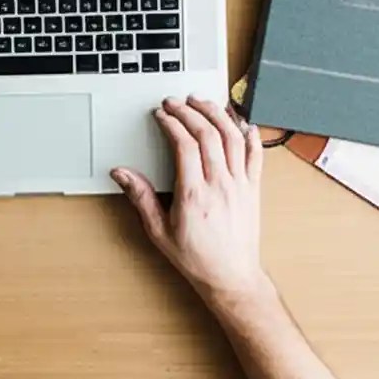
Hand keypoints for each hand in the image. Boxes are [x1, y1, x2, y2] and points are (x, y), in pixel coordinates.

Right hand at [112, 96, 269, 312]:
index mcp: (194, 195)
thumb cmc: (197, 258)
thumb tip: (122, 174)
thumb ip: (141, 198)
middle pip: (208, 134)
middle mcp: (220, 185)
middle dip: (190, 111)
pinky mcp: (254, 188)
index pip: (184, 145)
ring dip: (217, 114)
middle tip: (176, 102)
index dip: (172, 123)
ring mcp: (241, 185)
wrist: (231, 276)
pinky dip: (250, 133)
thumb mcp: (158, 231)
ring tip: (203, 102)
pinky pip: (256, 154)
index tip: (162, 114)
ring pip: (233, 137)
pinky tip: (241, 121)